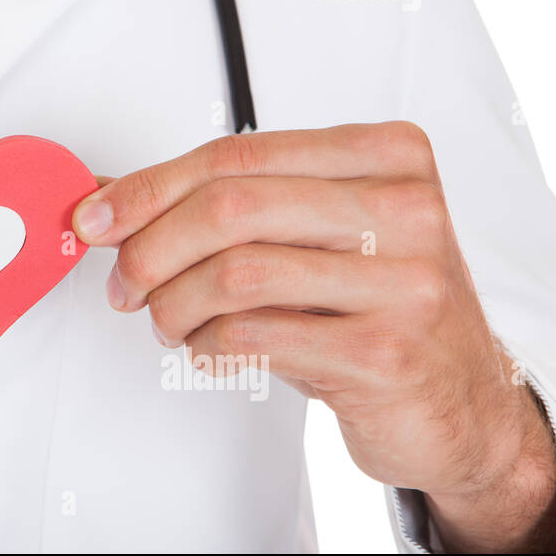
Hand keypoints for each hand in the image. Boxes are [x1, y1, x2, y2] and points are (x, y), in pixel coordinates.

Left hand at [73, 122, 555, 551]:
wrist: (460, 402)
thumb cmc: (377, 305)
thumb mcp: (314, 234)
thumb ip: (228, 202)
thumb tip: (109, 196)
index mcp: (386, 156)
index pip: (237, 153)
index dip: (148, 187)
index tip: (95, 218)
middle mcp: (404, 209)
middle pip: (229, 207)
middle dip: (149, 247)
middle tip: (123, 282)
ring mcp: (404, 282)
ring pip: (235, 274)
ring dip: (173, 304)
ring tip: (165, 321)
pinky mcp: (385, 353)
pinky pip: (254, 336)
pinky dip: (207, 346)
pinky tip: (207, 349)